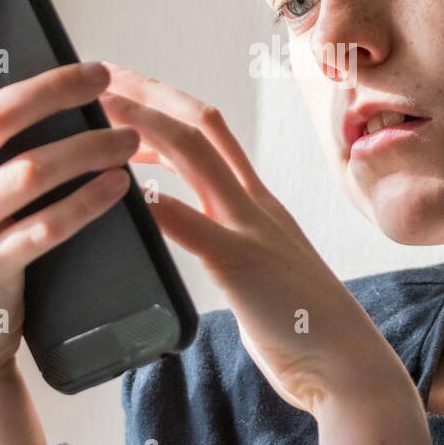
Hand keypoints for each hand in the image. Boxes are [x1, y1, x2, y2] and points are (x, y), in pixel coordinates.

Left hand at [97, 62, 415, 415]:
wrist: (348, 365)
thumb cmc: (304, 328)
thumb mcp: (264, 268)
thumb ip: (229, 243)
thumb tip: (189, 236)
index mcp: (259, 203)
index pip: (210, 132)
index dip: (165, 103)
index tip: (124, 91)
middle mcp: (255, 204)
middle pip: (199, 124)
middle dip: (146, 94)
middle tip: (96, 79)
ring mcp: (250, 229)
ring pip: (193, 154)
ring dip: (140, 126)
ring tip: (95, 113)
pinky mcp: (240, 265)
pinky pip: (187, 223)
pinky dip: (149, 202)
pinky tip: (115, 190)